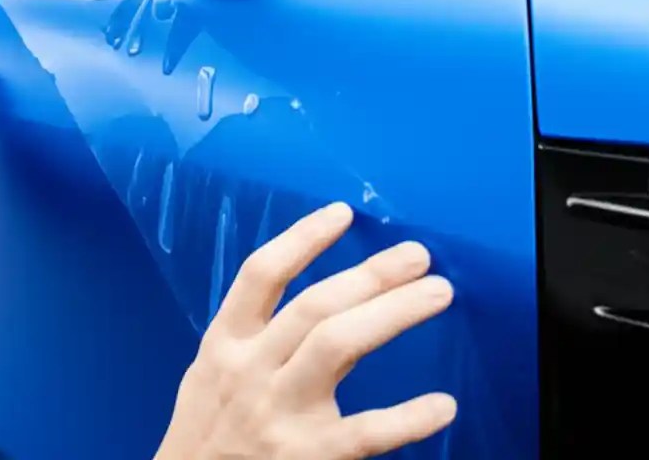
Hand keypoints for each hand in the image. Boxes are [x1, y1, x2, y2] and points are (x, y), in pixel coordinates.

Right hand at [154, 203, 455, 459]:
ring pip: (338, 345)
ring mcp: (278, 413)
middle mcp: (250, 371)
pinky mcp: (307, 455)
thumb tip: (314, 299)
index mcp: (224, 345)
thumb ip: (250, 338)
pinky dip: (407, 418)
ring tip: (435, 292)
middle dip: (371, 274)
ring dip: (393, 313)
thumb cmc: (206, 433)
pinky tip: (442, 405)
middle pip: (315, 306)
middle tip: (418, 256)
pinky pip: (366, 432)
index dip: (302, 239)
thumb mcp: (210, 375)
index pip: (262, 275)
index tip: (342, 213)